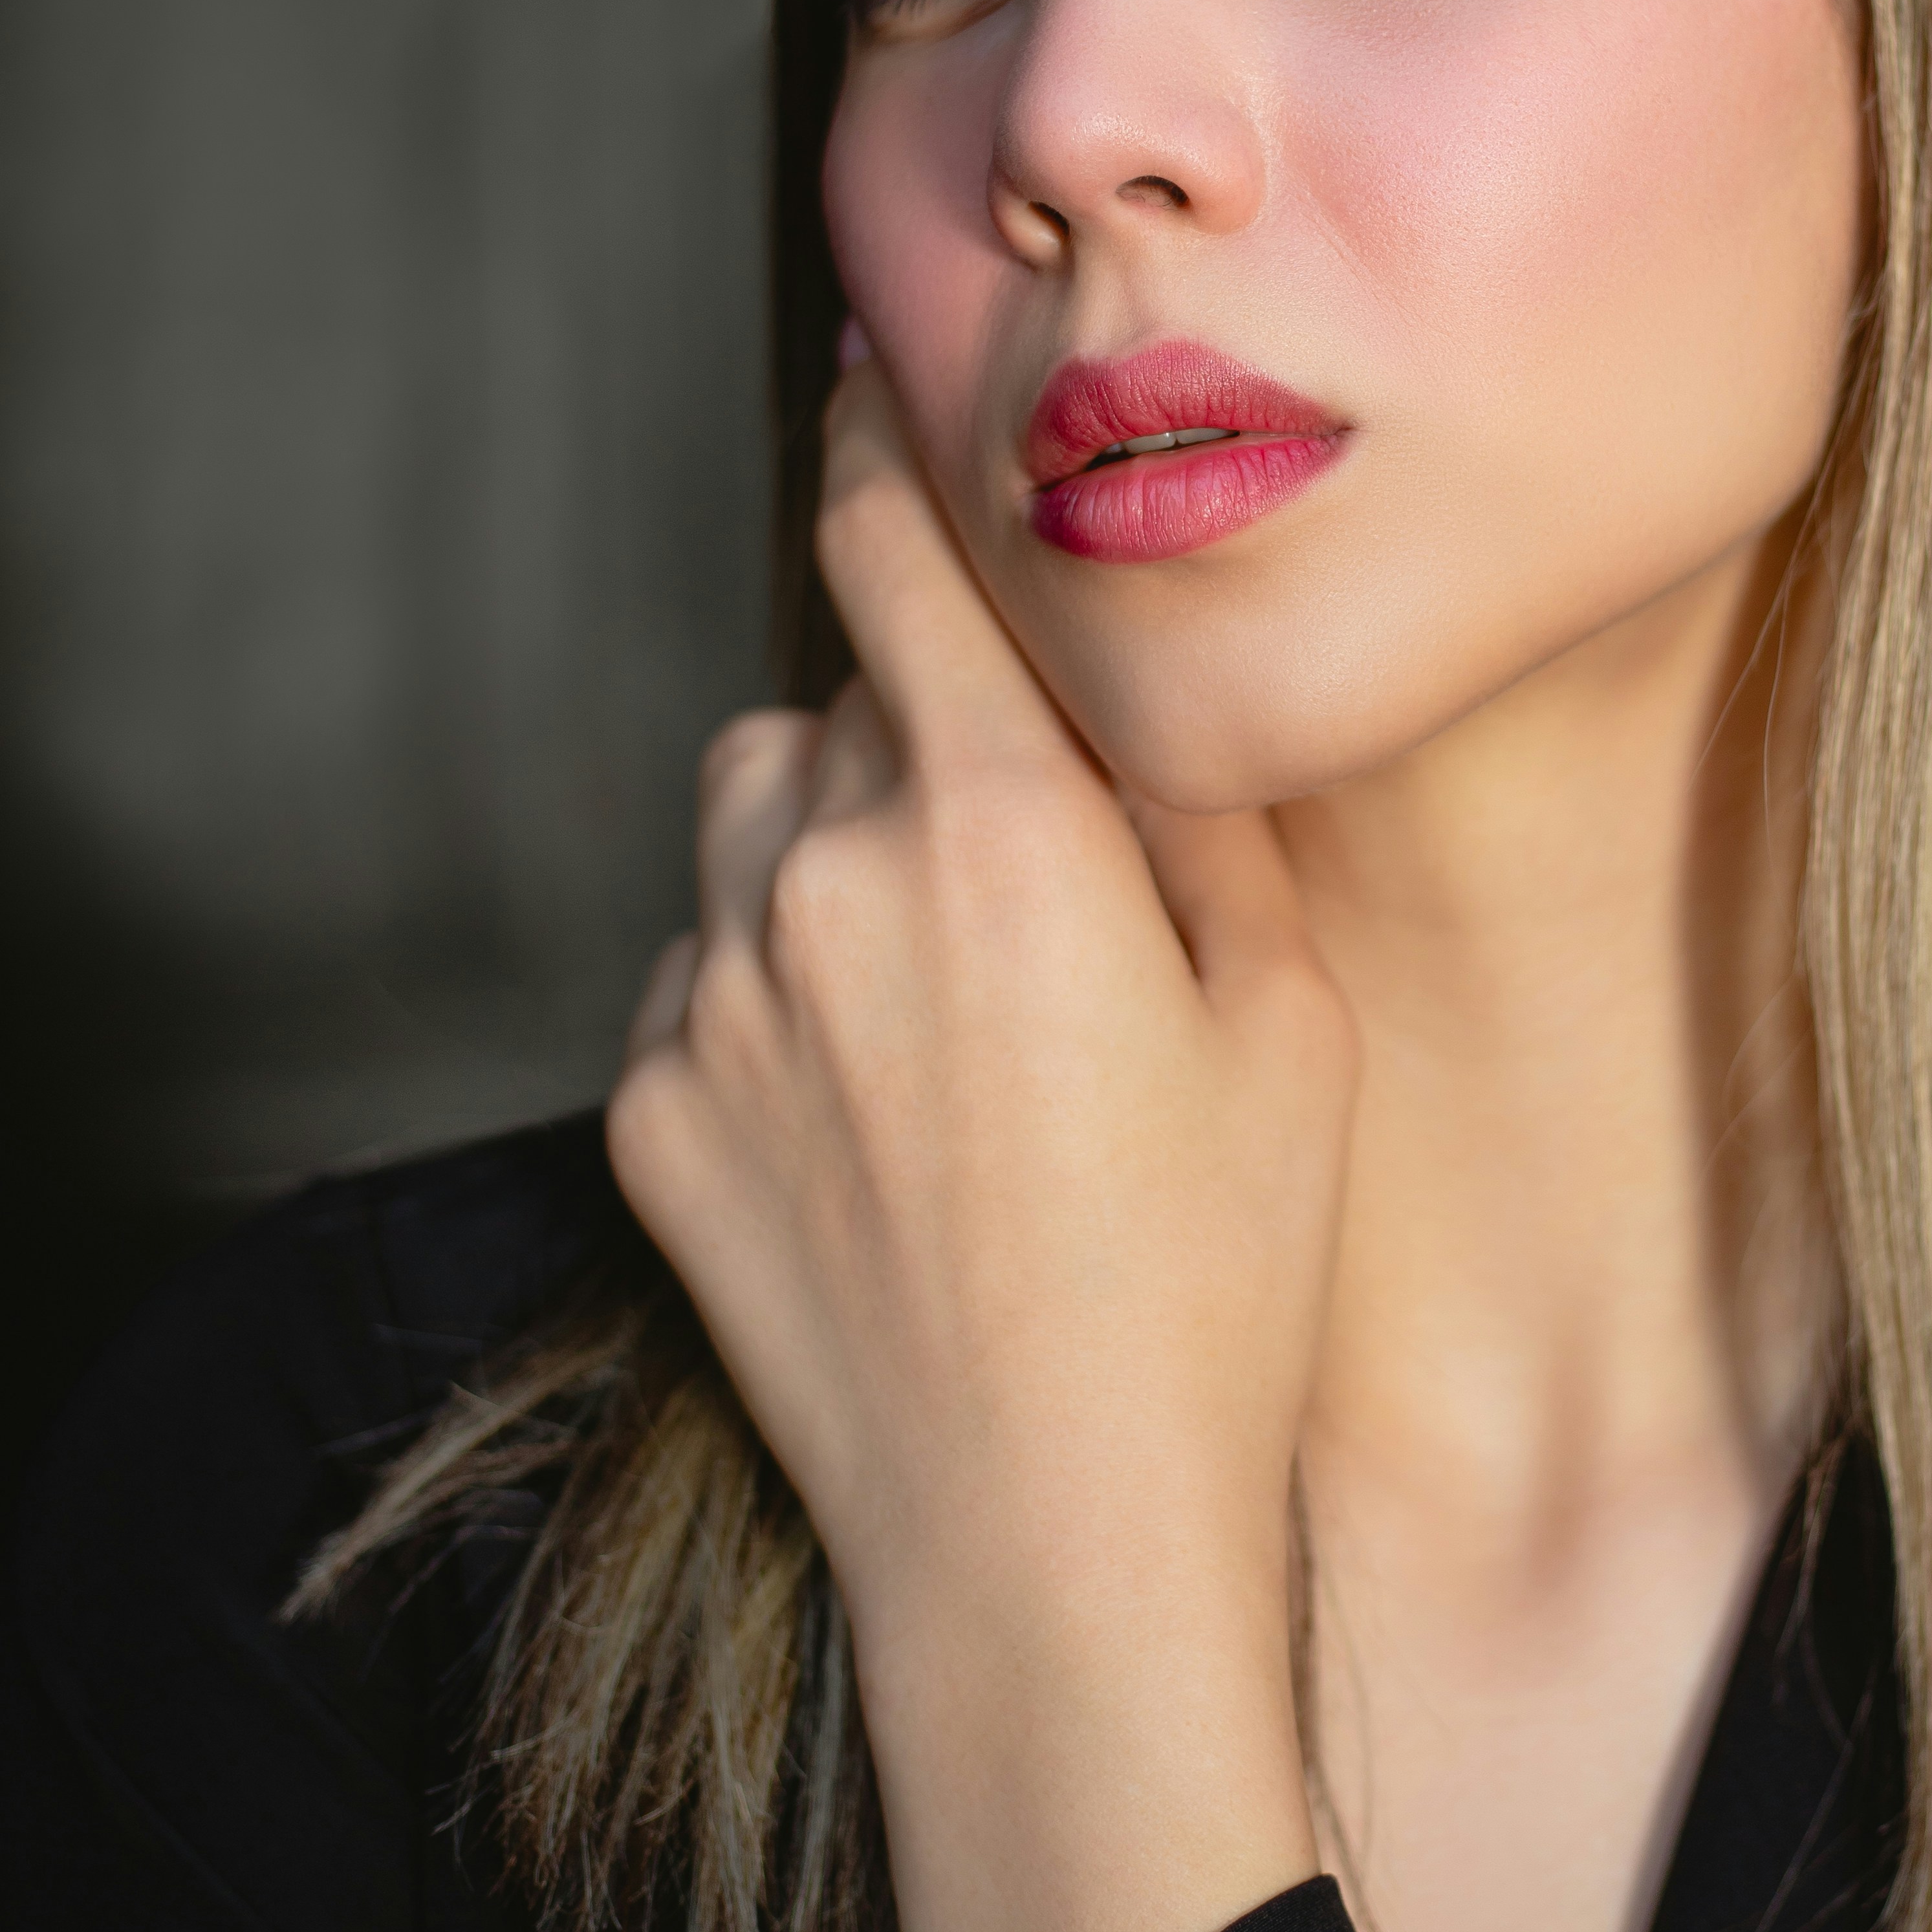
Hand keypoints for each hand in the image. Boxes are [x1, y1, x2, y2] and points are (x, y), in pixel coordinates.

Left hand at [607, 362, 1352, 1931]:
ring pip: (745, 828)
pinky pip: (700, 979)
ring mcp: (711, 1003)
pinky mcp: (645, 1114)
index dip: (881, 446)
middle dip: (909, 740)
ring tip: (944, 1010)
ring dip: (822, 854)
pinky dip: (770, 1000)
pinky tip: (880, 1130)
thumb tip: (1136, 673)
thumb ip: (1194, 810)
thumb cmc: (1215, 1283)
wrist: (1049, 1547)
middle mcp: (820, 882)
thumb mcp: (1286, 1019)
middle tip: (1018, 882)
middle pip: (826, 702)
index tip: (869, 383)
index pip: (892, 551)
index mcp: (998, 830)